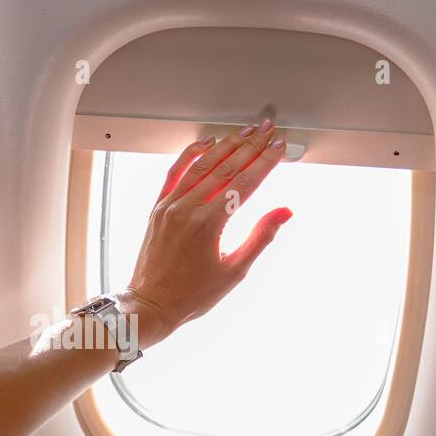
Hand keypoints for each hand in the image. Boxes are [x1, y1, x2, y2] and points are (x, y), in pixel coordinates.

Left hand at [121, 120, 292, 348]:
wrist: (150, 305)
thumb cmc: (190, 296)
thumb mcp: (234, 272)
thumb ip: (260, 237)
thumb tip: (285, 212)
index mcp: (208, 225)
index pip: (244, 183)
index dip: (265, 163)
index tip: (279, 147)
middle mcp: (186, 209)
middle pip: (225, 167)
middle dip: (250, 146)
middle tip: (267, 130)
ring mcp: (169, 206)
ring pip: (201, 165)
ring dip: (226, 145)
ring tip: (245, 132)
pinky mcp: (158, 208)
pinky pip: (174, 173)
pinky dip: (190, 154)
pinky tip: (206, 143)